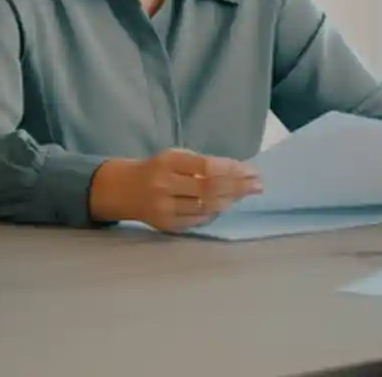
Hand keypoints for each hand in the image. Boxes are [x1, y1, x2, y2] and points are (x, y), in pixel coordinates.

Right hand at [90, 149, 262, 231]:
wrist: (124, 189)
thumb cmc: (158, 169)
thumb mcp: (175, 157)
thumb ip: (202, 163)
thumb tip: (238, 171)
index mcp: (168, 163)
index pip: (206, 167)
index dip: (231, 170)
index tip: (251, 170)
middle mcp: (164, 185)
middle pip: (208, 189)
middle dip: (238, 187)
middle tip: (258, 185)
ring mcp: (164, 208)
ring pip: (205, 207)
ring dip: (230, 201)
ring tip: (246, 194)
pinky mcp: (166, 225)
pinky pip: (197, 221)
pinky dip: (215, 213)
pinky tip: (227, 205)